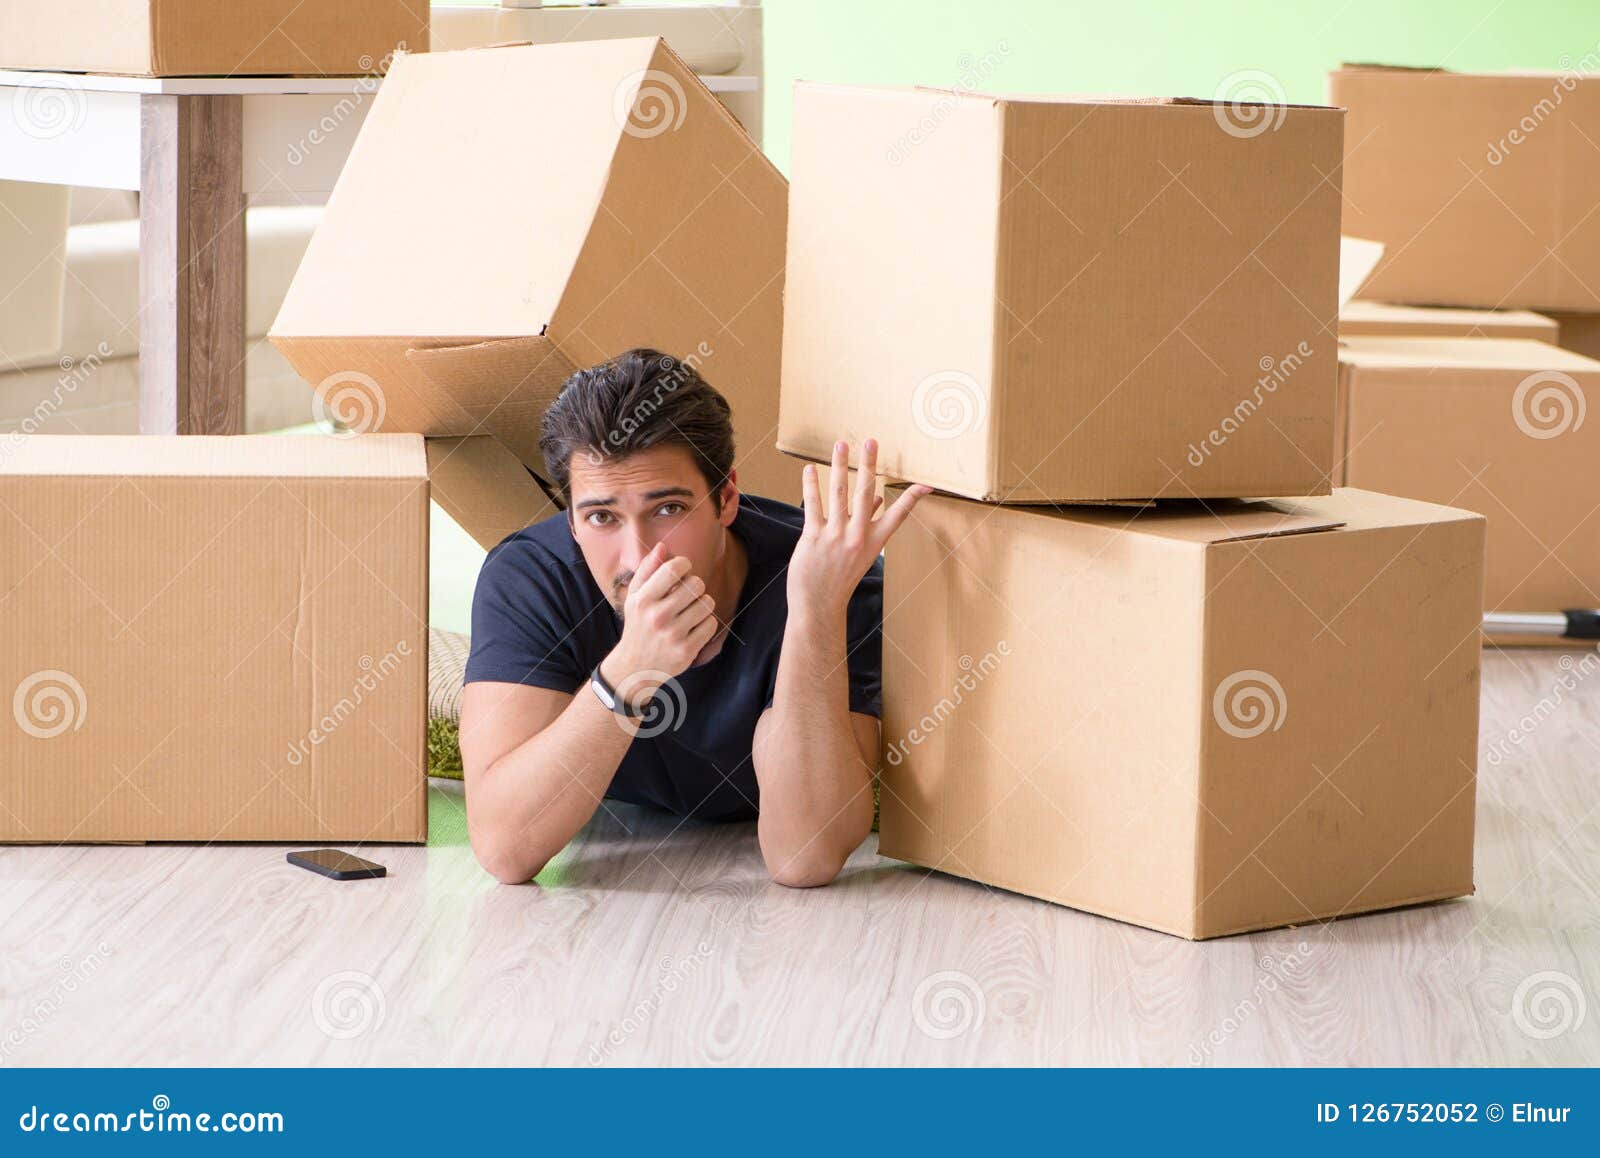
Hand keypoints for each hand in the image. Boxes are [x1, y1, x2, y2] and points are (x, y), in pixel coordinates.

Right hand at [600, 543, 718, 705]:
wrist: (635, 667)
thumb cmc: (638, 625)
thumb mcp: (635, 597)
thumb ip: (647, 570)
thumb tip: (663, 546)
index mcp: (643, 599)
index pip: (675, 568)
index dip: (684, 564)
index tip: (682, 571)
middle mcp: (657, 616)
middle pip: (696, 584)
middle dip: (695, 586)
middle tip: (686, 595)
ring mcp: (673, 635)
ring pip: (707, 603)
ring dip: (702, 605)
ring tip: (690, 611)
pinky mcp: (686, 650)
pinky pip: (710, 624)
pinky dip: (705, 624)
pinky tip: (693, 628)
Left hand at [788, 438, 930, 619]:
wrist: (819, 605)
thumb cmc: (839, 578)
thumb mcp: (860, 554)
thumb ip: (867, 524)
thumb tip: (875, 498)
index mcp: (874, 542)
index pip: (898, 515)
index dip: (912, 498)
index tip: (925, 483)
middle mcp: (858, 536)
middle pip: (865, 493)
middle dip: (869, 465)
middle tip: (871, 441)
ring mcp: (836, 536)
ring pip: (839, 493)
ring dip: (840, 466)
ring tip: (841, 445)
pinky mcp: (813, 537)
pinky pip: (813, 505)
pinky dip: (811, 485)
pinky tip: (809, 469)